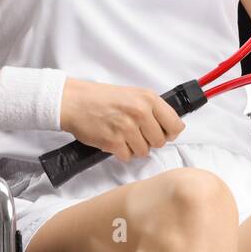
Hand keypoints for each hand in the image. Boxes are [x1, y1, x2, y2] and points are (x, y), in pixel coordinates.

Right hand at [59, 78, 184, 161]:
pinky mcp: (113, 142)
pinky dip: (121, 152)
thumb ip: (152, 109)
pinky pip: (127, 156)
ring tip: (122, 135)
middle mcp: (140, 112)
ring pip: (144, 151)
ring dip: (134, 147)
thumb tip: (171, 128)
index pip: (175, 125)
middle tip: (136, 133)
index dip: (169, 133)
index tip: (162, 133)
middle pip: (160, 142)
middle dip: (149, 141)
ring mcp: (126, 128)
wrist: (75, 101)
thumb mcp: (133, 94)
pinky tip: (113, 139)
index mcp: (148, 99)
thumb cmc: (101, 98)